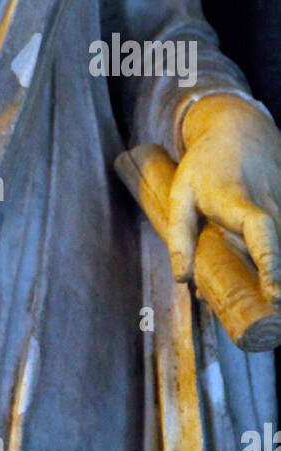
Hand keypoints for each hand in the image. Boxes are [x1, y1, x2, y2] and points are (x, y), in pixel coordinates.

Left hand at [168, 93, 280, 301]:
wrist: (238, 130)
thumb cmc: (204, 166)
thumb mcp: (181, 193)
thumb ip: (180, 235)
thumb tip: (182, 279)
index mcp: (240, 201)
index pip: (262, 231)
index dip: (270, 262)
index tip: (275, 293)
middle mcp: (272, 205)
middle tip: (272, 320)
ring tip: (274, 312)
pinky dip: (280, 261)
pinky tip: (275, 286)